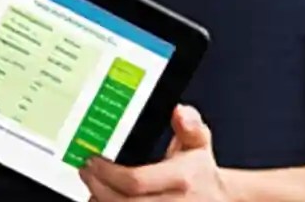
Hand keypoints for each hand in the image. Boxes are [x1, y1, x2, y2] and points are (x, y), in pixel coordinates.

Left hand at [78, 105, 232, 201]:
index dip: (108, 173)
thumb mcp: (199, 141)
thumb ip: (190, 124)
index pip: (135, 181)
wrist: (218, 199)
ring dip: (100, 201)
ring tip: (91, 186)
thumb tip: (179, 112)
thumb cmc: (200, 171)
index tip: (93, 160)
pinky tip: (103, 200)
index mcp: (181, 178)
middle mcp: (174, 201)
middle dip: (98, 186)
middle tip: (86, 171)